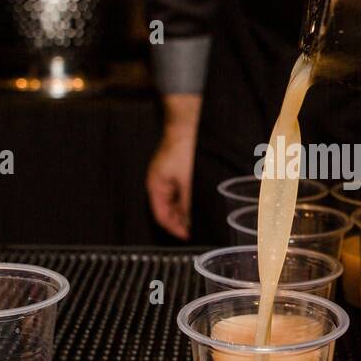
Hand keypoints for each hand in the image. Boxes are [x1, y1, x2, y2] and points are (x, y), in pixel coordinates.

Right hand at [146, 94, 200, 239]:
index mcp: (155, 186)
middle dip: (184, 220)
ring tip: (205, 215)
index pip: (162, 217)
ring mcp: (170, 177)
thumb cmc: (184, 148)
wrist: (189, 123)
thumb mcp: (188, 181)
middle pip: (170, 210)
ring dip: (190, 209)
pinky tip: (205, 200)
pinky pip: (184, 191)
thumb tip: (192, 221)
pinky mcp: (179, 171)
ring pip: (179, 201)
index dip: (176, 229)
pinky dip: (193, 198)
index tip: (190, 236)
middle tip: (200, 228)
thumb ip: (189, 203)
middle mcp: (160, 183)